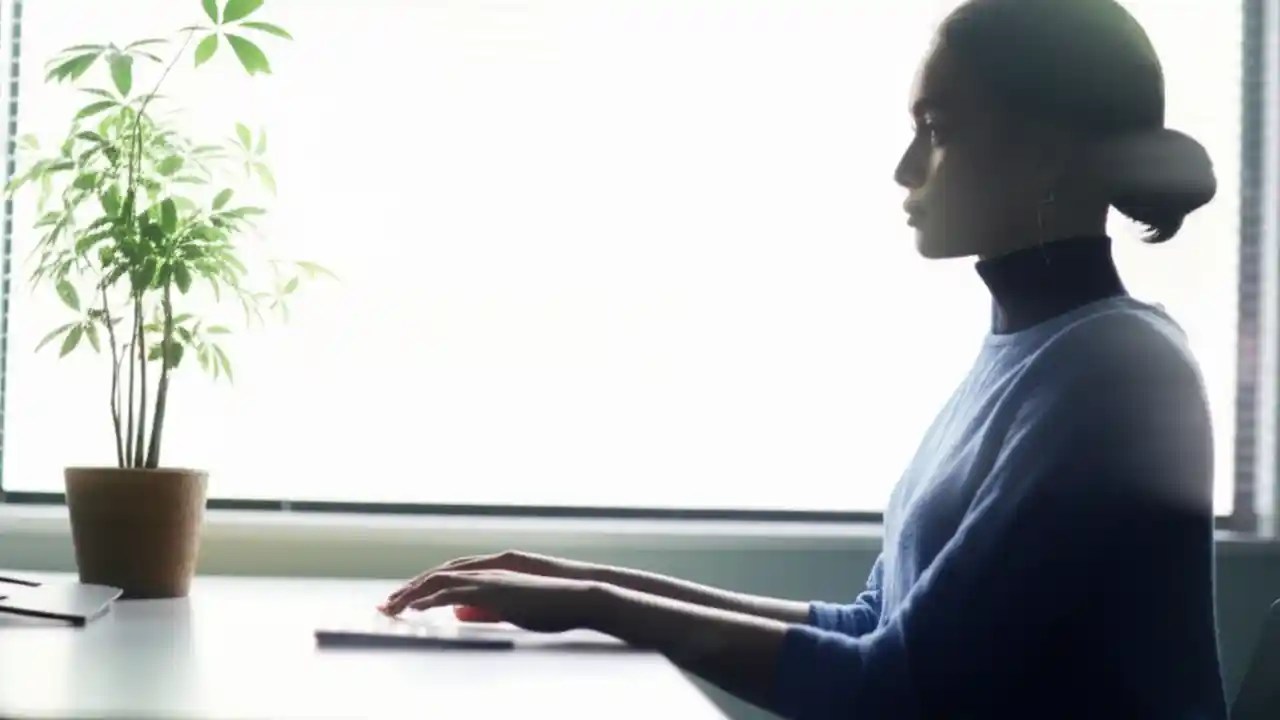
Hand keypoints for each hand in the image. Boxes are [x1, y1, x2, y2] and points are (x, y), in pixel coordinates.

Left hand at [384, 550, 598, 610]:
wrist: (580, 596)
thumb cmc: (553, 605)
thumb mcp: (513, 607)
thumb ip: (485, 606)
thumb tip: (458, 611)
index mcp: (492, 572)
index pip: (448, 576)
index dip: (423, 586)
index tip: (402, 599)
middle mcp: (487, 570)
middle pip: (437, 575)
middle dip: (409, 589)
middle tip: (385, 605)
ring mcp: (489, 578)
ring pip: (439, 581)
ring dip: (411, 593)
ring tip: (390, 607)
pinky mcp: (492, 591)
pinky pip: (452, 593)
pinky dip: (429, 599)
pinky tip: (414, 608)